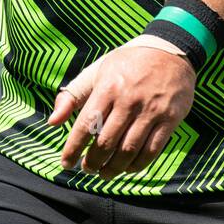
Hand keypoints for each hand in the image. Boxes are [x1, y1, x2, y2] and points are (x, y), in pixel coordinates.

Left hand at [47, 44, 195, 178]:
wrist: (170, 51)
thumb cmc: (127, 64)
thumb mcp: (97, 71)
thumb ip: (72, 96)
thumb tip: (52, 122)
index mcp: (108, 87)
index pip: (86, 125)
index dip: (73, 148)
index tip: (66, 163)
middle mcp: (129, 100)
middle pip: (106, 142)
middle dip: (93, 162)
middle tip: (87, 169)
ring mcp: (151, 110)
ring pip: (128, 150)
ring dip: (113, 168)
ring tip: (104, 173)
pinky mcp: (170, 119)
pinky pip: (152, 150)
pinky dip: (137, 165)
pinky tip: (128, 168)